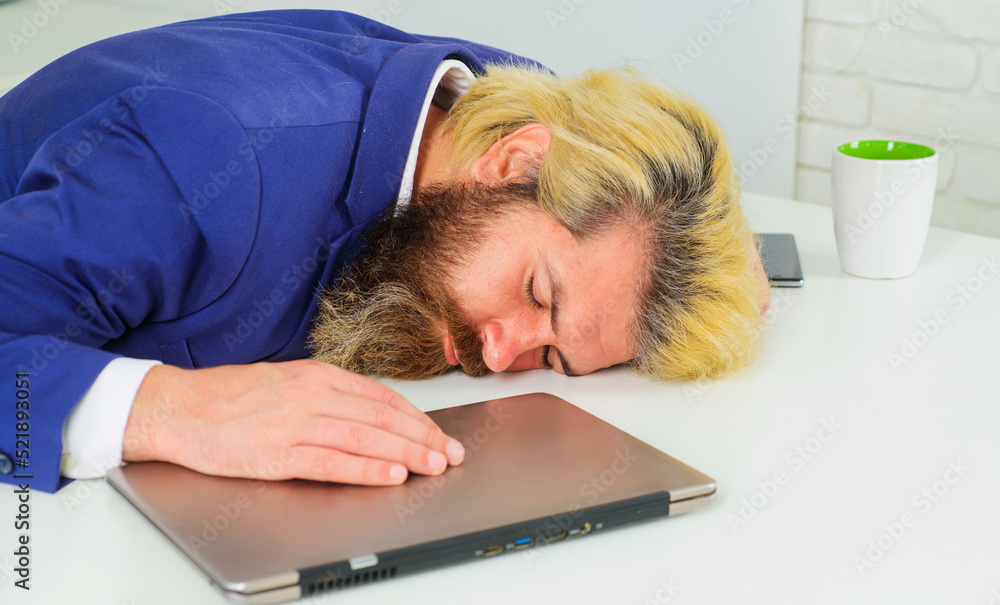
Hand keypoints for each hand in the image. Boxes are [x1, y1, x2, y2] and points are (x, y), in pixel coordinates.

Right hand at [122, 360, 463, 484]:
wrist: (176, 407)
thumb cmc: (230, 398)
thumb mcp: (286, 384)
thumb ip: (328, 396)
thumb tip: (374, 416)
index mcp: (316, 375)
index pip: (381, 396)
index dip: (417, 417)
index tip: (440, 434)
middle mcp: (310, 394)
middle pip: (381, 416)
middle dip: (423, 437)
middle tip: (451, 454)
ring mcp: (293, 422)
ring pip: (365, 437)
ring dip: (406, 453)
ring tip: (434, 466)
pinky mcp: (274, 452)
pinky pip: (331, 462)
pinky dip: (366, 469)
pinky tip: (391, 475)